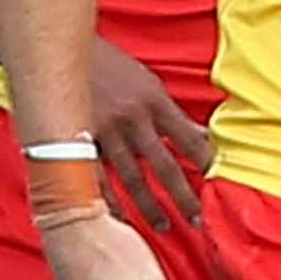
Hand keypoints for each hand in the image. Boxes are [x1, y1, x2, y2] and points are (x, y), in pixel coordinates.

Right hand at [91, 41, 211, 232]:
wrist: (63, 53)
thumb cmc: (112, 67)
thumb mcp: (148, 82)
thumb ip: (172, 112)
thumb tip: (202, 134)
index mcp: (154, 102)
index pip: (188, 136)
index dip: (204, 159)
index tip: (217, 179)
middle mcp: (134, 119)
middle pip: (164, 164)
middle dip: (183, 194)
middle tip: (198, 219)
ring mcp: (105, 133)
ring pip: (132, 178)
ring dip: (150, 205)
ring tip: (165, 226)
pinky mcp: (79, 142)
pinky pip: (97, 179)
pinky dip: (109, 201)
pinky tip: (121, 219)